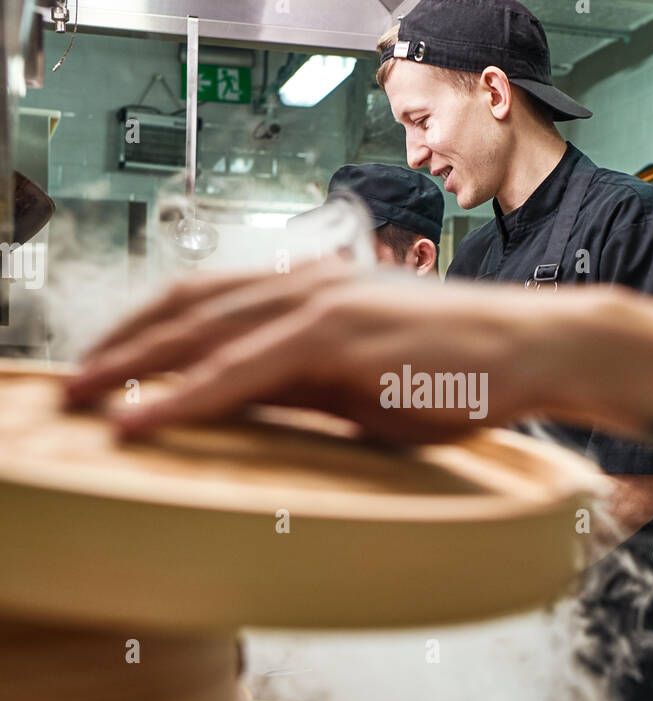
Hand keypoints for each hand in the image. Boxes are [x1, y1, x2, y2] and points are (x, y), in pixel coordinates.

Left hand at [64, 259, 563, 442]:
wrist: (536, 348)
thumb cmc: (461, 370)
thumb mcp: (367, 382)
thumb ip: (304, 386)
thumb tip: (247, 411)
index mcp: (313, 288)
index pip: (207, 299)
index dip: (146, 329)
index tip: (105, 364)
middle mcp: (308, 283)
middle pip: (187, 305)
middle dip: (120, 345)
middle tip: (69, 385)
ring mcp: (323, 304)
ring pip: (202, 330)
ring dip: (134, 366)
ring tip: (85, 399)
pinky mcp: (341, 336)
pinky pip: (244, 369)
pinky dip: (185, 394)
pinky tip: (146, 416)